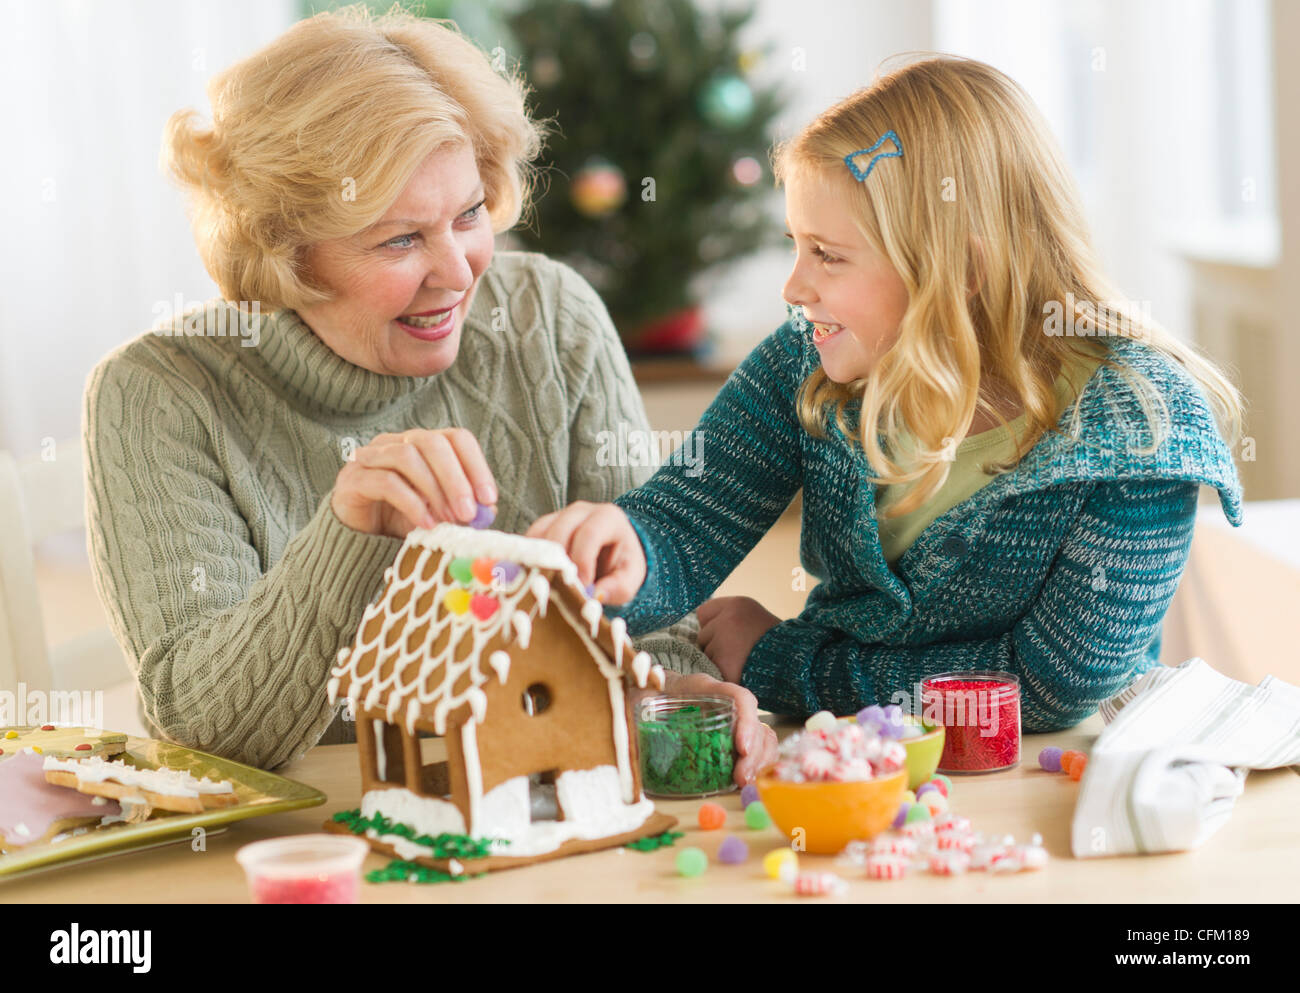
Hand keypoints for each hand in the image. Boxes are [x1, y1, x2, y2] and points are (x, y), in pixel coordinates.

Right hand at [330, 428, 496, 538]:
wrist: (358, 539)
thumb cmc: (402, 520)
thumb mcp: (439, 514)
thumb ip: (462, 509)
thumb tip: (488, 509)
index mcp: (423, 444)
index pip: (456, 438)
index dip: (476, 465)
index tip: (489, 498)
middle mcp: (397, 442)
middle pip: (432, 442)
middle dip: (456, 479)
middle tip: (468, 513)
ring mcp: (372, 456)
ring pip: (407, 455)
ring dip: (434, 490)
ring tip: (447, 520)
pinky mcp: (354, 478)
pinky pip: (385, 481)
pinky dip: (411, 503)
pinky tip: (425, 523)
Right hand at [526, 501, 645, 603]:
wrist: (612, 551)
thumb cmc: (621, 563)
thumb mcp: (630, 577)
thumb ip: (619, 587)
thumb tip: (595, 596)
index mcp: (608, 517)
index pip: (589, 534)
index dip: (583, 561)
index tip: (582, 585)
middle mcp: (581, 511)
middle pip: (560, 531)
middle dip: (558, 562)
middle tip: (560, 588)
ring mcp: (559, 515)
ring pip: (541, 534)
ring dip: (541, 561)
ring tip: (547, 585)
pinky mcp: (543, 526)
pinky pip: (529, 540)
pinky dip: (529, 558)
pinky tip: (535, 577)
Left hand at [639, 672, 778, 785]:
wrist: (653, 689)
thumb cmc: (648, 691)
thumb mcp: (639, 695)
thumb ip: (633, 704)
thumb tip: (624, 726)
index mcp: (705, 688)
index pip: (739, 697)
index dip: (746, 721)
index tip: (741, 747)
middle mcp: (725, 704)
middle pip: (756, 723)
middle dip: (755, 753)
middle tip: (741, 778)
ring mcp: (732, 722)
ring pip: (762, 739)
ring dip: (759, 763)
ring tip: (743, 784)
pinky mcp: (730, 740)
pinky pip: (755, 751)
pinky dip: (756, 767)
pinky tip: (743, 783)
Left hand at [697, 596, 780, 683]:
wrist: (796, 663)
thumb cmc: (777, 644)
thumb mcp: (756, 619)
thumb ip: (732, 620)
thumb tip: (705, 630)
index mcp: (737, 605)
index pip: (703, 612)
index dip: (712, 626)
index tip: (725, 635)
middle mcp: (728, 619)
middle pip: (703, 635)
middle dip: (714, 646)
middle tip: (738, 653)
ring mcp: (724, 641)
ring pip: (706, 654)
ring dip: (718, 661)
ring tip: (742, 663)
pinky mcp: (723, 663)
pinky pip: (712, 671)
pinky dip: (723, 674)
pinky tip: (740, 673)